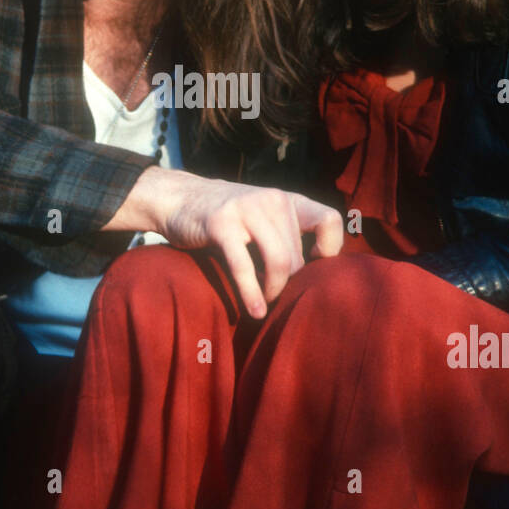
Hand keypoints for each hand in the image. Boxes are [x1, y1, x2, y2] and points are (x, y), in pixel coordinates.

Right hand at [108, 167, 344, 317]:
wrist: (179, 197)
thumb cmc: (227, 218)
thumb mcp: (262, 216)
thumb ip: (286, 234)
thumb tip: (317, 275)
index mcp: (287, 199)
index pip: (330, 221)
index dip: (330, 250)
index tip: (313, 266)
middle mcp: (272, 200)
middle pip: (297, 257)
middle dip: (286, 283)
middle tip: (271, 293)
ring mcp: (247, 209)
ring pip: (279, 262)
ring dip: (273, 291)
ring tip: (264, 302)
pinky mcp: (221, 224)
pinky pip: (244, 266)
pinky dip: (251, 294)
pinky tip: (255, 312)